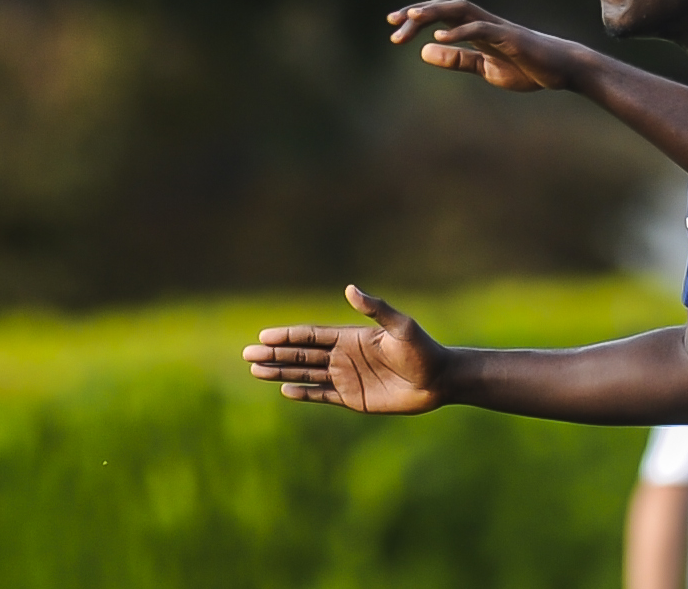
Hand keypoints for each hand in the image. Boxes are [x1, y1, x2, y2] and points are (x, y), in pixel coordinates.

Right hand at [244, 285, 450, 412]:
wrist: (439, 380)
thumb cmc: (423, 350)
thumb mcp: (401, 327)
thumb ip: (376, 309)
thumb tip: (350, 288)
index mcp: (351, 337)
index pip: (311, 336)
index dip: (287, 336)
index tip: (263, 336)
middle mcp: (344, 356)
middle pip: (302, 355)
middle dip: (275, 354)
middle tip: (247, 354)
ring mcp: (346, 377)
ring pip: (306, 374)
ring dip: (281, 372)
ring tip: (256, 370)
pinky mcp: (353, 399)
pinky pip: (321, 395)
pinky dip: (303, 393)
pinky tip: (284, 390)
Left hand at [387, 0, 590, 90]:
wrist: (564, 69)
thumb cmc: (529, 67)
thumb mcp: (486, 68)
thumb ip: (458, 59)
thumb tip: (424, 51)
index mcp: (477, 30)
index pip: (442, 16)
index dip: (417, 18)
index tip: (393, 27)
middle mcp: (485, 22)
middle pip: (446, 7)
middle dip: (418, 13)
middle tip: (392, 24)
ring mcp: (498, 27)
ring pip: (461, 9)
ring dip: (435, 12)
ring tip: (411, 18)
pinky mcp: (511, 37)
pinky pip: (482, 28)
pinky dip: (460, 30)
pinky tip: (441, 36)